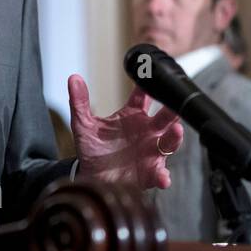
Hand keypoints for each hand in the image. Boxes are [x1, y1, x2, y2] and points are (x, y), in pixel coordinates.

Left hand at [68, 74, 183, 189]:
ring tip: (177, 131)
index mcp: (133, 116)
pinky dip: (163, 176)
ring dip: (174, 137)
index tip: (151, 73)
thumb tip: (73, 78)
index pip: (144, 96)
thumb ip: (79, 102)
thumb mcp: (83, 125)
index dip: (148, 85)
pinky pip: (161, 174)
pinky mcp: (150, 173)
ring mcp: (151, 152)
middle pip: (164, 117)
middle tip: (175, 102)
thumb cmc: (93, 150)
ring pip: (169, 142)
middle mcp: (147, 132)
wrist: (92, 178)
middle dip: (171, 109)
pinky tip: (163, 177)